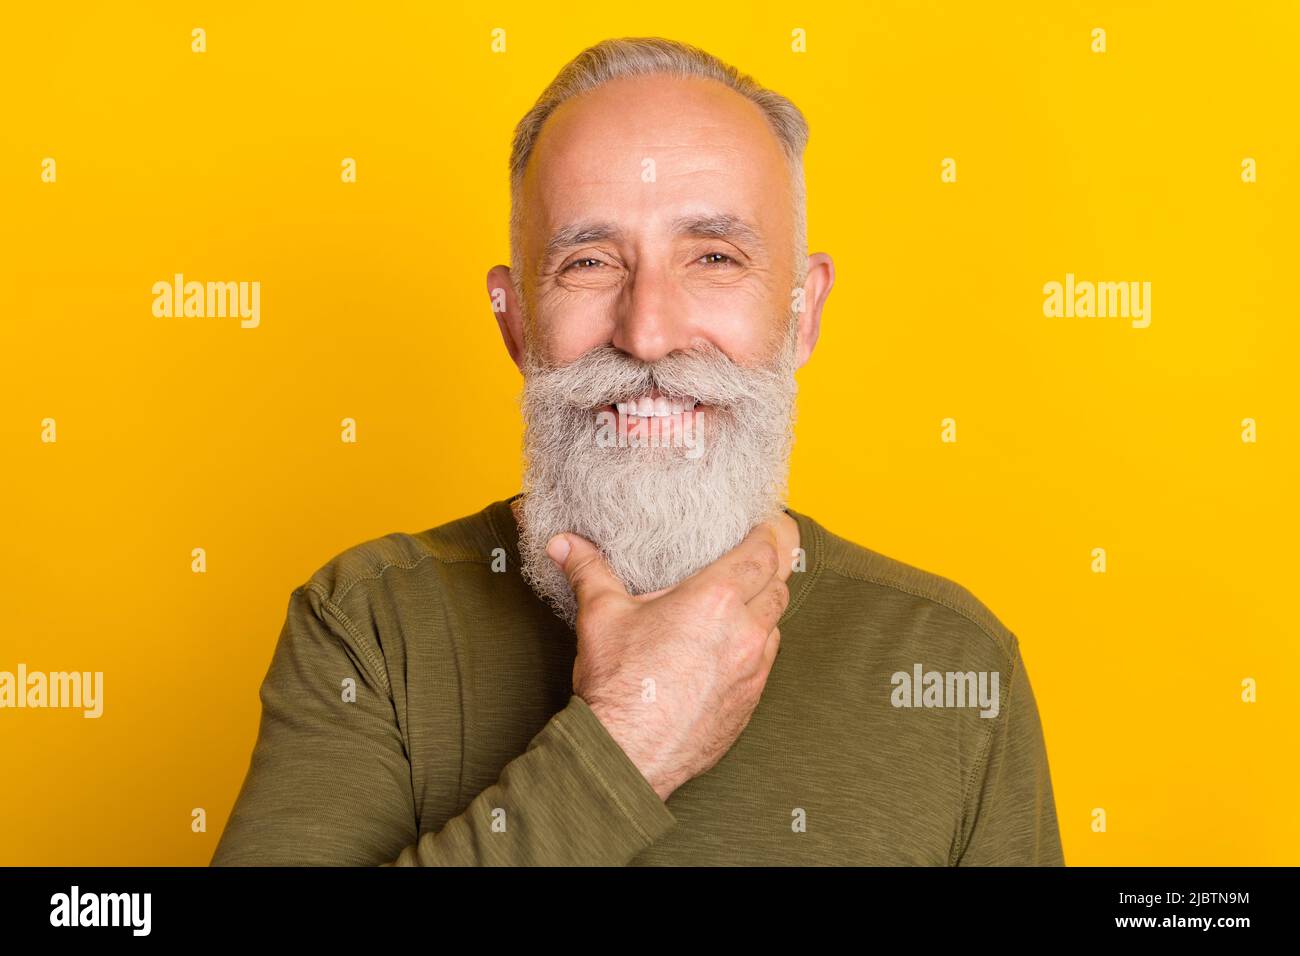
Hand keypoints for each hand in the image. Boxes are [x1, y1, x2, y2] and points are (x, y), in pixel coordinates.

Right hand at [546, 517, 795, 800]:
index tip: (771, 522)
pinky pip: (766, 660)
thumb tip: (564, 543)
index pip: (767, 551)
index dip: (775, 531)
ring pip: (776, 623)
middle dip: (772, 565)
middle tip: (759, 553)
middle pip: (779, 584)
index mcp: (716, 600)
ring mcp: (753, 670)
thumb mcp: (601, 616)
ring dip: (764, 606)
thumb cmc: (617, 686)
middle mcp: (745, 632)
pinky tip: (729, 644)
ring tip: (742, 598)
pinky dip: (756, 644)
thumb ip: (588, 571)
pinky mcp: (750, 701)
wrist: (627, 756)